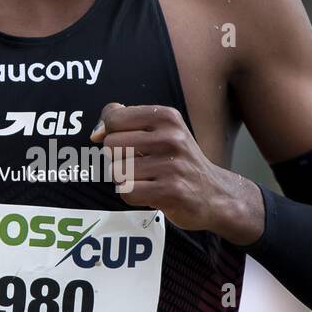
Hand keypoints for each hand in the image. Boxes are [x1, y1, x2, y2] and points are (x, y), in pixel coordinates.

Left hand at [90, 102, 264, 239]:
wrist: (214, 194)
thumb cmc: (178, 161)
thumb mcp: (160, 131)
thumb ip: (125, 122)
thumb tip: (96, 134)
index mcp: (166, 116)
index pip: (114, 119)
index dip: (109, 133)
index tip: (122, 143)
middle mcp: (171, 137)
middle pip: (111, 145)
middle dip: (118, 159)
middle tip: (139, 165)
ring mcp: (172, 165)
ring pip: (117, 171)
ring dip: (125, 180)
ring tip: (147, 179)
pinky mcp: (171, 191)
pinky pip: (127, 192)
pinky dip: (132, 195)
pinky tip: (149, 193)